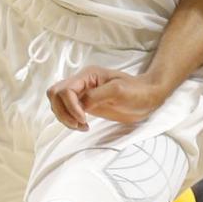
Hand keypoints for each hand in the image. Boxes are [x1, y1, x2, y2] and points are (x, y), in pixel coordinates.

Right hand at [46, 67, 166, 130]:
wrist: (148, 97)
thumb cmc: (137, 91)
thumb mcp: (118, 91)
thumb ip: (96, 96)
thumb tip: (80, 105)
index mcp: (88, 75)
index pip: (65, 90)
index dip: (70, 107)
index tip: (84, 119)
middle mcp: (82, 82)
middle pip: (55, 95)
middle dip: (63, 112)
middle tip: (79, 124)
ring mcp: (82, 93)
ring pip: (57, 103)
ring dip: (65, 118)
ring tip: (82, 126)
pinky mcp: (85, 104)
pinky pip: (66, 111)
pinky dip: (69, 120)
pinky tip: (83, 126)